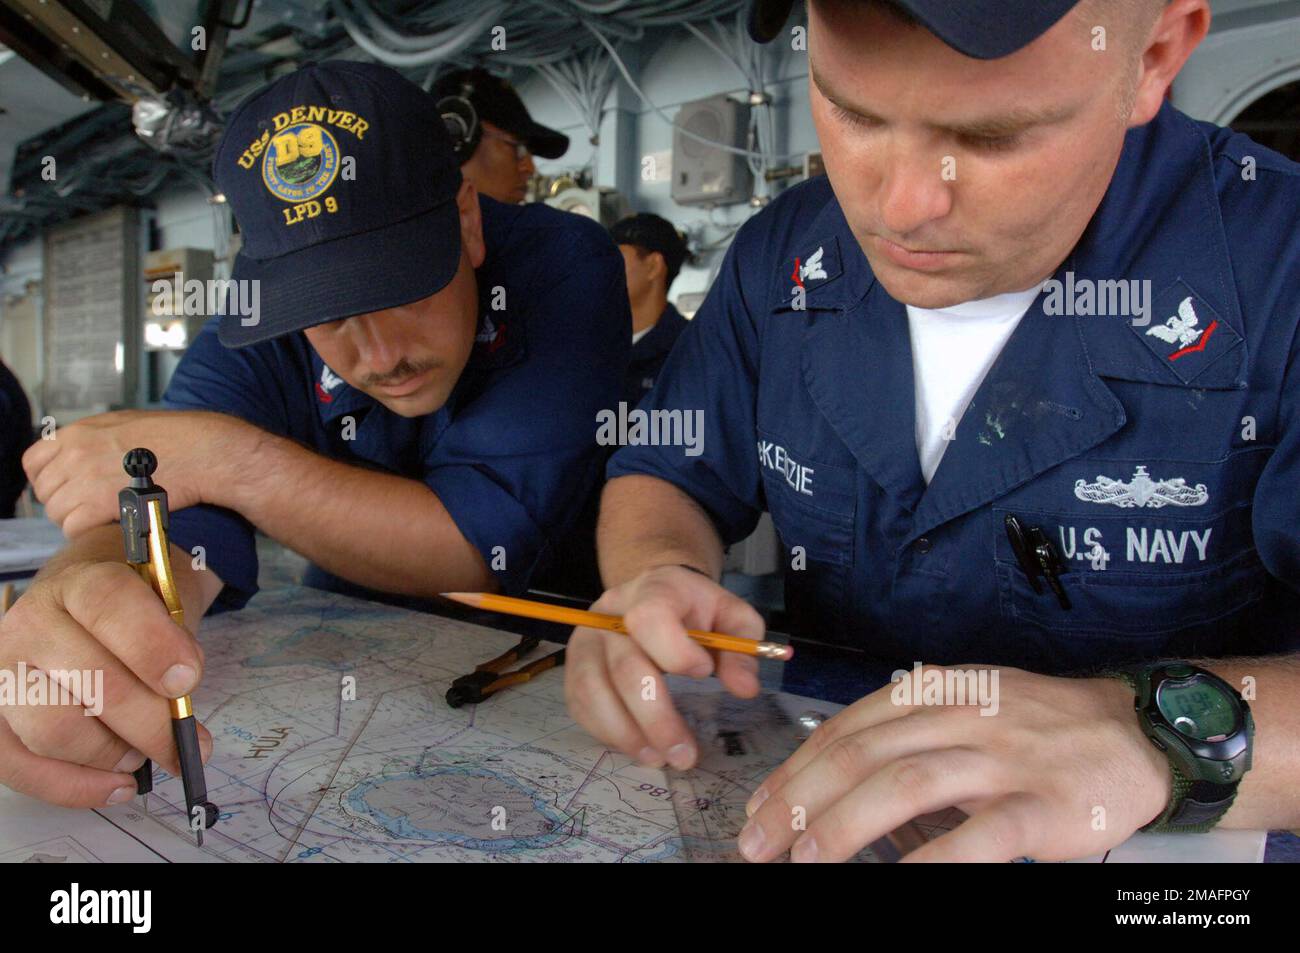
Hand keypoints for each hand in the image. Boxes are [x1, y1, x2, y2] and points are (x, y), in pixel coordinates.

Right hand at [0, 558, 210, 807]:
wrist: (85, 604)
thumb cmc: (133, 612)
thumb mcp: (164, 606)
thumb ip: (174, 643)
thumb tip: (179, 698)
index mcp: (79, 584)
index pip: (109, 607)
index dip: (151, 646)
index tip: (186, 681)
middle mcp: (30, 625)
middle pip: (90, 682)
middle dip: (148, 723)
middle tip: (184, 742)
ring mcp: (2, 674)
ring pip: (55, 732)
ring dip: (113, 754)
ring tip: (145, 753)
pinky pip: (23, 768)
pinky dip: (77, 787)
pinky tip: (120, 786)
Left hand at [23, 410, 249, 537]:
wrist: (202, 451)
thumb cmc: (176, 438)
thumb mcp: (124, 424)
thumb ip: (93, 440)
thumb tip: (79, 457)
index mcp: (78, 432)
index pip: (33, 461)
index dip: (46, 479)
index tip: (63, 488)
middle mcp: (75, 454)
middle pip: (46, 492)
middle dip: (64, 502)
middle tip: (91, 506)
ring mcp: (84, 479)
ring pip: (58, 514)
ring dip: (77, 519)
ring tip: (105, 516)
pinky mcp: (99, 504)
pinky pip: (74, 528)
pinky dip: (89, 531)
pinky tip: (111, 523)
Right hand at [565, 565, 764, 769]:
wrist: (655, 593)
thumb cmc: (695, 610)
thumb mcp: (730, 617)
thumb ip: (740, 649)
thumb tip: (744, 689)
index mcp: (653, 591)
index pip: (650, 618)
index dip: (675, 652)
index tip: (704, 673)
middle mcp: (609, 614)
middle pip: (625, 667)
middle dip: (657, 719)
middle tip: (685, 755)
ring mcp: (586, 640)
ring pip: (594, 691)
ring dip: (628, 734)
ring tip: (660, 758)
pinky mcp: (574, 666)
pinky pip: (581, 705)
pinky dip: (608, 733)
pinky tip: (638, 747)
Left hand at [738, 665, 1171, 861]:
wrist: (1134, 731)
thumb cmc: (1038, 723)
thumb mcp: (964, 703)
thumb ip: (904, 732)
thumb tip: (831, 780)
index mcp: (934, 690)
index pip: (845, 728)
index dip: (794, 769)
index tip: (760, 805)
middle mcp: (960, 715)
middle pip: (859, 754)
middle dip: (799, 799)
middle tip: (761, 840)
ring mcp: (1001, 757)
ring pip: (903, 784)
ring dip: (843, 824)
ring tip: (805, 858)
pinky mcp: (1041, 804)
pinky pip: (977, 835)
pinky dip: (931, 861)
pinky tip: (895, 882)